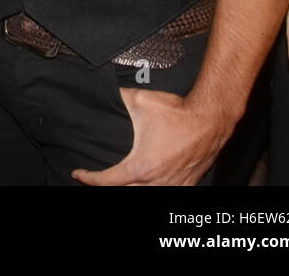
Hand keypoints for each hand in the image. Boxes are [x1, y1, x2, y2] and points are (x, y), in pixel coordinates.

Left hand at [72, 87, 233, 185]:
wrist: (209, 118)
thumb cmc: (178, 112)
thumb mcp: (139, 100)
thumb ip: (118, 98)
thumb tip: (105, 93)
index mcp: (141, 166)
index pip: (107, 181)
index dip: (89, 178)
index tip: (79, 173)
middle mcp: (157, 181)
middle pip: (125, 192)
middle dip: (107, 186)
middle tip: (95, 179)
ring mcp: (174, 184)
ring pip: (147, 195)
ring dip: (131, 189)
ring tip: (119, 182)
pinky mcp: (188, 183)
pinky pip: (169, 194)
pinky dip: (154, 191)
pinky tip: (147, 185)